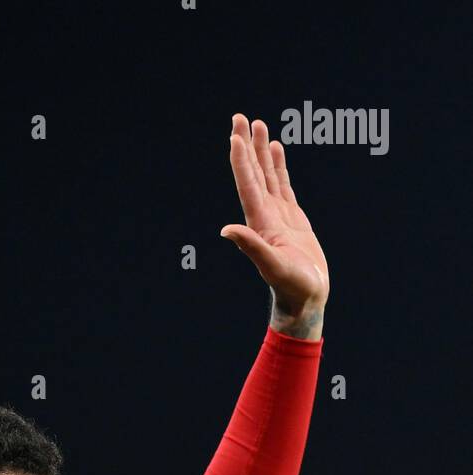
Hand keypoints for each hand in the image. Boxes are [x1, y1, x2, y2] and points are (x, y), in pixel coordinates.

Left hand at [221, 114, 328, 334]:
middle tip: (241, 118)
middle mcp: (264, 216)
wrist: (305, 300)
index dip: (240, 161)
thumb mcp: (272, 266)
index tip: (235, 135)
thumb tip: (225, 230)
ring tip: (258, 125)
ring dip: (261, 152)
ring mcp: (278, 216)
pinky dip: (278, 167)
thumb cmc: (292, 288)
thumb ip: (251, 247)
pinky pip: (283, 186)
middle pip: (253, 174)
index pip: (248, 185)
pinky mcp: (292, 219)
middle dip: (247, 146)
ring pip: (268, 176)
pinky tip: (276, 150)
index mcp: (259, 223)